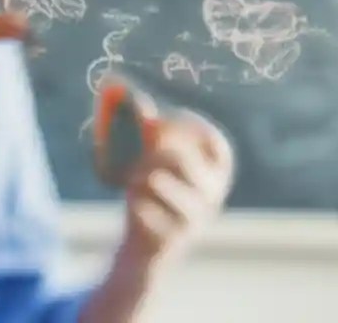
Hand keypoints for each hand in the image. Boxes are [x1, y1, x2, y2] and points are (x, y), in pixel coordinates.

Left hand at [81, 110, 234, 322]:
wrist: (145, 251)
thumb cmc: (149, 194)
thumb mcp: (147, 157)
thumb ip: (139, 125)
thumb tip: (121, 87)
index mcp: (214, 173)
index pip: (216, 143)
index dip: (188, 126)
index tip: (162, 120)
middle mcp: (211, 195)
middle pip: (180, 158)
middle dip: (150, 149)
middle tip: (138, 152)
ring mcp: (194, 219)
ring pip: (157, 181)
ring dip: (137, 174)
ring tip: (132, 181)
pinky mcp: (171, 239)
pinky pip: (143, 209)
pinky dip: (132, 201)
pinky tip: (132, 204)